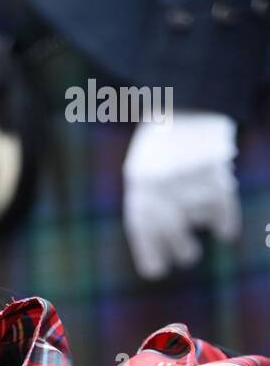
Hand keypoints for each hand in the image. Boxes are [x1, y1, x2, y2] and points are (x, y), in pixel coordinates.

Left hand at [122, 113, 240, 279]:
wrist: (187, 95)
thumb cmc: (164, 140)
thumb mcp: (143, 169)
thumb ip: (147, 206)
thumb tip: (156, 260)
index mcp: (140, 182)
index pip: (143, 228)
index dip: (151, 253)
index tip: (158, 270)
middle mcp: (161, 182)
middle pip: (174, 229)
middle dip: (182, 250)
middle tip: (188, 255)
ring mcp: (188, 177)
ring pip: (200, 217)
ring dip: (203, 220)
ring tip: (199, 220)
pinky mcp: (215, 171)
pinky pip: (223, 210)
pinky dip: (225, 224)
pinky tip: (224, 231)